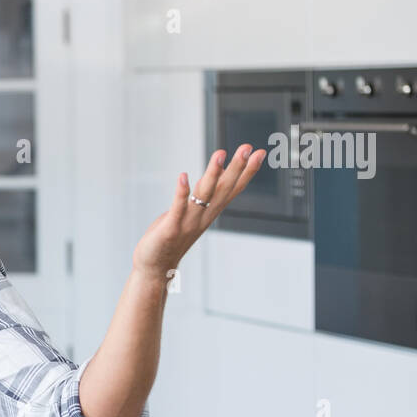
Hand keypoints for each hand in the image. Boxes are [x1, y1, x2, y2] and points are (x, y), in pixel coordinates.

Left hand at [132, 144, 265, 279]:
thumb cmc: (171, 238)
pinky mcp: (171, 228)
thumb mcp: (192, 213)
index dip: (247, 171)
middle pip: (224, 189)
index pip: (233, 189)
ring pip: (204, 195)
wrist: (155, 268)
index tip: (260, 153)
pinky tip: (183, 176)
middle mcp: (203, 217)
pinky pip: (178, 208)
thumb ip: (204, 195)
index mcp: (209, 213)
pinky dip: (181, 192)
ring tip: (221, 153)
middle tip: (249, 148)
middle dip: (237, 168)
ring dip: (213, 174)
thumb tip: (217, 174)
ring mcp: (188, 223)